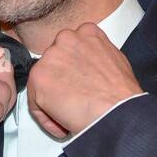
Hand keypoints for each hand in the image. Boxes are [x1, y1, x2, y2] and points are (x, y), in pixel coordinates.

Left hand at [27, 23, 143, 139]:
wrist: (116, 112)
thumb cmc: (122, 95)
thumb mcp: (115, 60)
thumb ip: (95, 56)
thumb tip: (87, 68)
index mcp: (86, 32)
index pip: (70, 50)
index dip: (72, 73)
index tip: (78, 87)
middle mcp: (66, 38)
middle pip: (54, 64)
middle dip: (60, 85)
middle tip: (73, 103)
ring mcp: (50, 57)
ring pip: (42, 83)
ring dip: (52, 101)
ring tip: (69, 115)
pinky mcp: (39, 78)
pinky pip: (34, 103)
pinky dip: (46, 117)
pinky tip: (63, 124)